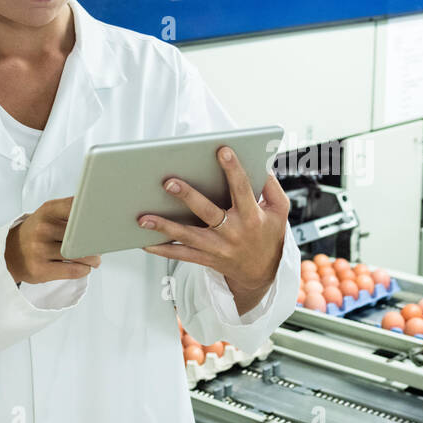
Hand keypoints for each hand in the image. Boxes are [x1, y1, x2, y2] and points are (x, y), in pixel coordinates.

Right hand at [6, 196, 101, 284]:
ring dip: (93, 259)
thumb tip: (102, 210)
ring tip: (95, 259)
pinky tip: (84, 267)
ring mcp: (39, 250)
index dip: (94, 215)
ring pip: (80, 255)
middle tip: (101, 244)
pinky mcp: (40, 270)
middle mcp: (42, 229)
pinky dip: (84, 270)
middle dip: (96, 242)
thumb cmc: (38, 231)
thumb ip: (72, 209)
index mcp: (48, 211)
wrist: (10, 252)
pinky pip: (73, 271)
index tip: (104, 221)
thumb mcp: (50, 213)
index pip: (78, 208)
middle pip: (82, 235)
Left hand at [139, 146, 288, 308]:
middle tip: (168, 183)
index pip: (242, 189)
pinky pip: (182, 255)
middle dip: (188, 197)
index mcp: (252, 216)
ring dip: (165, 227)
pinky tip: (145, 243)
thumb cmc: (268, 234)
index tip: (222, 150)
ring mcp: (218, 248)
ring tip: (143, 218)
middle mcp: (233, 232)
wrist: (261, 272)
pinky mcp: (207, 259)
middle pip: (208, 213)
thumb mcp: (279, 210)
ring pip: (189, 236)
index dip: (233, 169)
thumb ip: (271, 186)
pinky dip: (163, 250)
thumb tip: (262, 163)